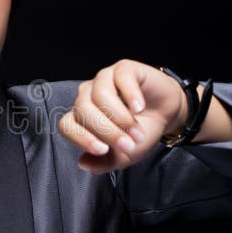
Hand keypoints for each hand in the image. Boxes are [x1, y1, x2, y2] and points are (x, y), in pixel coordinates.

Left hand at [57, 59, 189, 173]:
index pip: (67, 125)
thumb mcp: (123, 156)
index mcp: (81, 116)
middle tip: (128, 145)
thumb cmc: (139, 133)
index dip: (81, 138)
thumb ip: (102, 163)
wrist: (165, 114)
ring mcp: (104, 79)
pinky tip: (140, 108)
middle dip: (106, 132)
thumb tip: (83, 163)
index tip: (102, 150)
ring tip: (137, 132)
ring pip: (99, 95)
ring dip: (120, 118)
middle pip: (83, 110)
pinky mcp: (124, 69)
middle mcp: (88, 95)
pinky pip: (120, 77)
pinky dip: (130, 95)